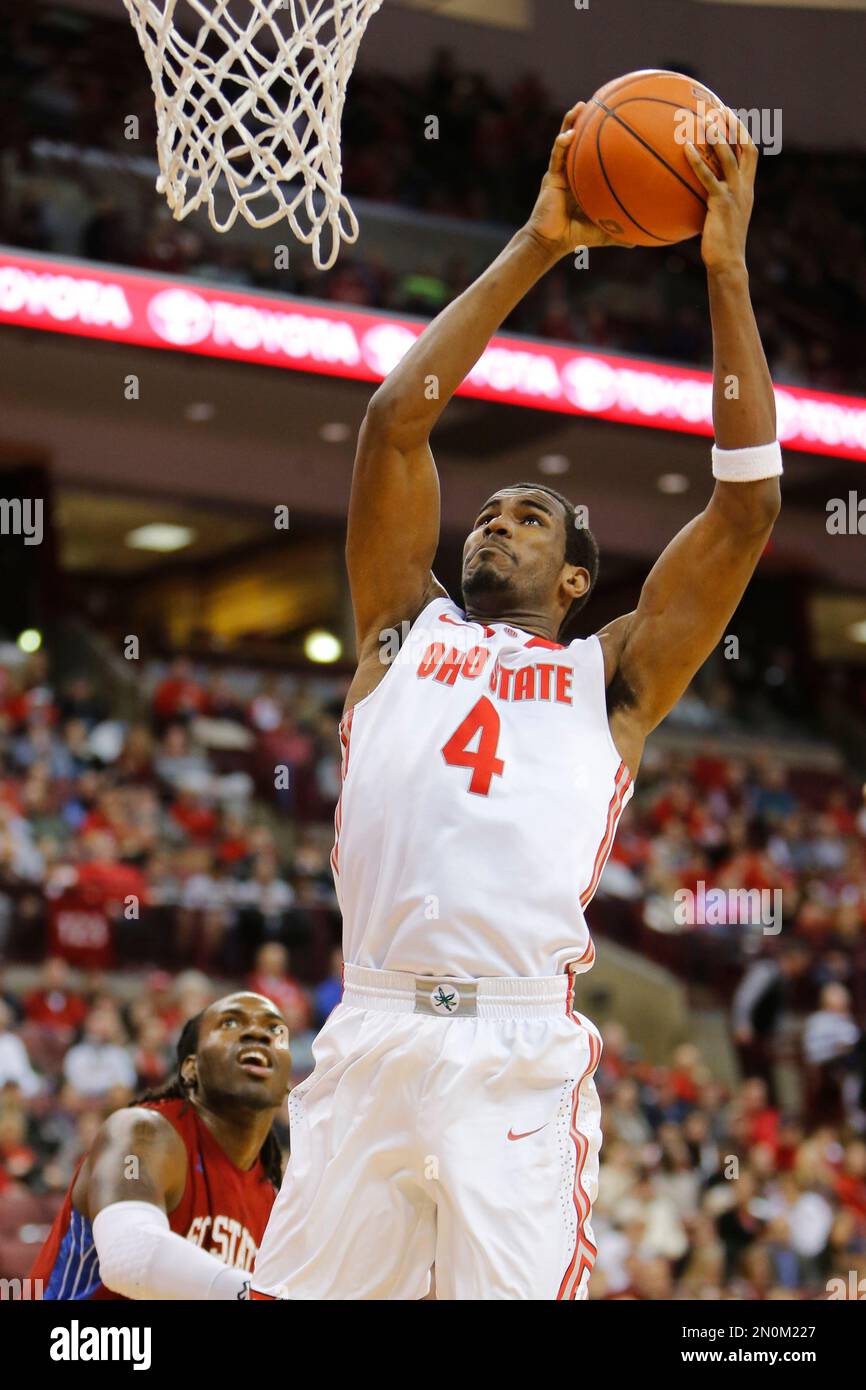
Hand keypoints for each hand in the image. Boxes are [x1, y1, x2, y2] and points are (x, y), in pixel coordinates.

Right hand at [526, 102, 633, 256]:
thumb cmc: (575, 236)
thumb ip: (619, 233)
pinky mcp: (550, 177)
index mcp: (585, 179)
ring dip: (571, 122)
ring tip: (579, 106)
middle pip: (580, 139)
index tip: (616, 119)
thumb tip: (639, 242)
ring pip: (565, 141)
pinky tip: (568, 135)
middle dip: (587, 120)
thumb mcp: (602, 231)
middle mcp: (572, 171)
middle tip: (599, 102)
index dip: (601, 136)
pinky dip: (561, 144)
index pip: (594, 152)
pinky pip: (556, 156)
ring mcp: (560, 172)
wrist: (551, 242)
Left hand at [684, 111, 758, 273]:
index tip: (731, 116)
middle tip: (719, 109)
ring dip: (718, 137)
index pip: (750, 154)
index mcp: (747, 189)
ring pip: (729, 158)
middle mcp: (744, 188)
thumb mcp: (721, 218)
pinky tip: (686, 149)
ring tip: (705, 121)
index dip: (742, 133)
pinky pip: (708, 178)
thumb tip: (695, 194)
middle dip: (734, 126)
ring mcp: (735, 195)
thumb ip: (714, 202)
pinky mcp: (721, 204)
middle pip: (745, 148)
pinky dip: (698, 162)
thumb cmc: (721, 245)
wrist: (728, 263)